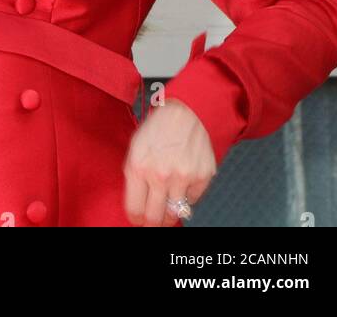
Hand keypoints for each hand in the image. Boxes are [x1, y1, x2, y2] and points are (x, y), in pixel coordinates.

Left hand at [123, 97, 215, 225]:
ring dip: (170, 214)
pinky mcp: (202, 178)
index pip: (135, 209)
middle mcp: (160, 176)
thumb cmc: (158, 129)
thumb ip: (134, 175)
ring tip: (166, 209)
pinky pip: (192, 201)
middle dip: (152, 224)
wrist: (186, 114)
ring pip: (175, 213)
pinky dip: (186, 198)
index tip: (138, 220)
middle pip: (155, 218)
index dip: (136, 219)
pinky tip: (182, 186)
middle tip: (152, 223)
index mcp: (138, 167)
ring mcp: (183, 179)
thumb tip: (136, 203)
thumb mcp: (135, 149)